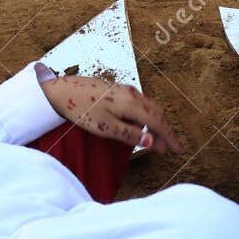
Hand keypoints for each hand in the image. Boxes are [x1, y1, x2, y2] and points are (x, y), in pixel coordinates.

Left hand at [40, 75, 180, 152]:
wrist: (61, 90)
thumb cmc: (82, 109)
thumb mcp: (105, 127)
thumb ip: (129, 134)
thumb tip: (152, 142)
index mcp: (131, 104)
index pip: (157, 122)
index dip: (169, 136)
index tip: (177, 149)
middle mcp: (132, 94)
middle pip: (156, 113)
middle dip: (164, 131)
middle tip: (168, 148)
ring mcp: (125, 90)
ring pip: (148, 107)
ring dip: (155, 123)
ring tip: (154, 139)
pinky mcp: (117, 89)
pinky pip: (139, 103)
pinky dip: (145, 116)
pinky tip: (137, 124)